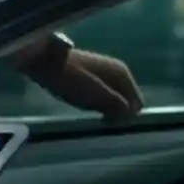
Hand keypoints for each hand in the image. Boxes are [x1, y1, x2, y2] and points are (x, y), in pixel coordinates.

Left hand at [29, 49, 144, 120]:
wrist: (46, 61)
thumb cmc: (72, 80)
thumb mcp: (98, 95)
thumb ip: (119, 106)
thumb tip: (131, 115)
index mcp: (123, 75)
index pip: (137, 105)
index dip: (125, 117)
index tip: (106, 121)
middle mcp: (118, 72)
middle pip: (126, 103)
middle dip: (115, 113)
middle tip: (95, 116)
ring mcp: (106, 72)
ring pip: (113, 100)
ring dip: (103, 108)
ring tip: (85, 106)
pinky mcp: (93, 76)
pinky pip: (101, 96)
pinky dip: (94, 102)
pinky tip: (80, 100)